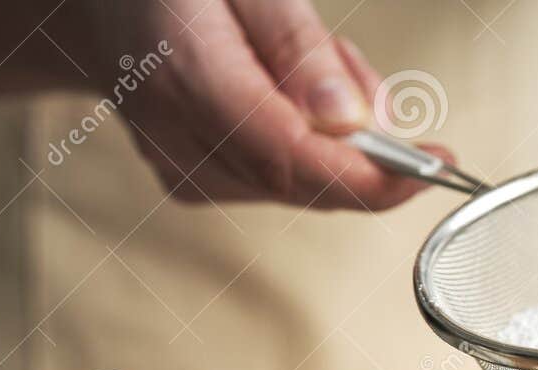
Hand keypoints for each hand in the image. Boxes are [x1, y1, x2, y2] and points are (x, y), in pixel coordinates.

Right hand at [80, 0, 449, 208]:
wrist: (100, 4)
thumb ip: (298, 45)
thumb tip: (351, 126)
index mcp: (185, 75)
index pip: (294, 158)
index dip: (373, 175)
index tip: (437, 165)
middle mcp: (178, 139)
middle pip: (306, 178)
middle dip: (361, 138)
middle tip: (350, 64)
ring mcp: (184, 170)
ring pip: (302, 182)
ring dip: (333, 132)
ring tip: (302, 58)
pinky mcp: (195, 183)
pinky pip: (282, 178)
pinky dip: (306, 140)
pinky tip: (282, 90)